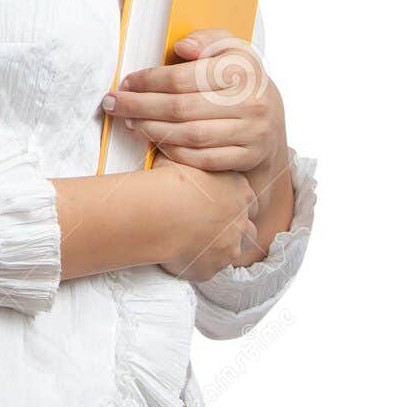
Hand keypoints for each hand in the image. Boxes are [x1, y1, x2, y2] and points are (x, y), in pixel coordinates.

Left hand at [104, 27, 286, 174]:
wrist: (270, 114)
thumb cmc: (237, 75)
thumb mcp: (228, 47)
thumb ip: (205, 39)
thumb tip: (183, 47)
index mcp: (243, 69)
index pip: (182, 77)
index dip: (148, 81)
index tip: (125, 83)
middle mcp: (251, 102)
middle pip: (182, 108)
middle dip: (141, 107)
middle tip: (115, 104)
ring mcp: (252, 132)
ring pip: (191, 136)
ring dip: (153, 130)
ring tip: (130, 122)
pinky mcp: (249, 156)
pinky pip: (205, 160)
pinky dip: (176, 153)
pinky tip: (156, 142)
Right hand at [151, 156, 264, 280]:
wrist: (159, 211)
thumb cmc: (168, 179)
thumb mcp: (177, 155)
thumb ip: (183, 151)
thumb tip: (169, 137)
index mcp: (237, 189)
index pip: (246, 197)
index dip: (231, 200)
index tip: (215, 201)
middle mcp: (241, 219)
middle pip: (247, 227)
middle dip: (232, 228)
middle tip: (207, 224)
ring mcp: (229, 246)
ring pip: (233, 251)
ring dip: (219, 249)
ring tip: (195, 243)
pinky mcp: (212, 268)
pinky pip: (207, 269)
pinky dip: (196, 264)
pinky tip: (178, 255)